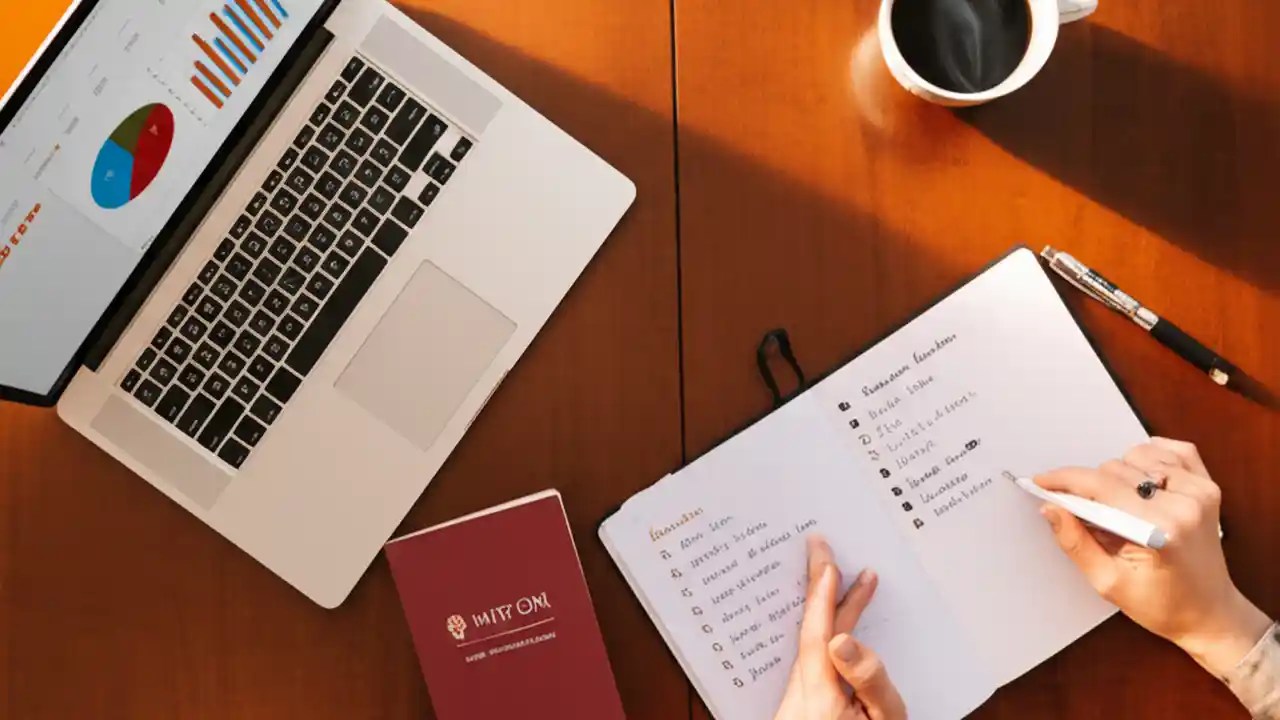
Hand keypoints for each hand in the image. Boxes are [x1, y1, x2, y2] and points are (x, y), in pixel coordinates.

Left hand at [774, 536, 905, 719]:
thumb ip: (868, 680)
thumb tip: (841, 638)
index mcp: (819, 697)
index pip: (817, 635)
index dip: (824, 597)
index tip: (827, 562)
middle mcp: (801, 699)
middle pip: (811, 636)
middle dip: (824, 593)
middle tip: (826, 550)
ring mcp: (798, 708)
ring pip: (809, 651)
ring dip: (827, 616)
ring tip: (847, 584)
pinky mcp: (800, 713)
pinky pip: (809, 666)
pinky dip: (821, 641)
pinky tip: (832, 629)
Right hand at [1037, 437, 1271, 675]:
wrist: (1210, 612)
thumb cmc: (1162, 604)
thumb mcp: (1107, 581)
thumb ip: (1074, 541)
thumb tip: (1050, 507)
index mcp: (1161, 529)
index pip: (1101, 486)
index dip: (1064, 480)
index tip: (1042, 481)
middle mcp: (1186, 502)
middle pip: (1114, 468)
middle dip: (1091, 487)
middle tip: (1088, 514)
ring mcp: (1201, 490)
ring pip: (1137, 455)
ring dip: (1119, 474)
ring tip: (1120, 504)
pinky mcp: (1209, 485)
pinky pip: (1172, 449)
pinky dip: (1150, 458)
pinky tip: (1142, 481)